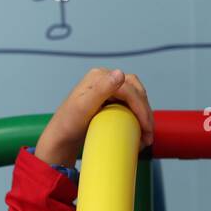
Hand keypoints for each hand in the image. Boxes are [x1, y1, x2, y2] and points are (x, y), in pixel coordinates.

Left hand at [34, 67, 153, 167]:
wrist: (60, 137)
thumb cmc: (68, 124)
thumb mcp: (83, 107)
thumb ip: (101, 90)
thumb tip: (120, 73)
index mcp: (99, 76)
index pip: (129, 88)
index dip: (141, 107)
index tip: (146, 128)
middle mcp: (104, 79)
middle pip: (136, 91)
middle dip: (146, 112)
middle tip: (149, 134)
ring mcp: (108, 89)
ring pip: (136, 97)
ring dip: (144, 115)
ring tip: (146, 135)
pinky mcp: (110, 100)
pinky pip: (130, 104)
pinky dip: (138, 116)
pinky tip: (139, 130)